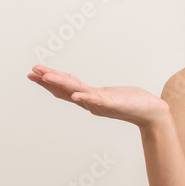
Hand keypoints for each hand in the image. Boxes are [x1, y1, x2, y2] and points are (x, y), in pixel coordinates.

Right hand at [27, 64, 168, 126]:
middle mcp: (92, 102)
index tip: (34, 73)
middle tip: (31, 72)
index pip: (65, 88)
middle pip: (65, 89)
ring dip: (61, 84)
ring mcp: (101, 103)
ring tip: (46, 77)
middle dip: (48, 80)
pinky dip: (86, 97)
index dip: (49, 81)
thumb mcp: (110, 96)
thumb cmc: (134, 103)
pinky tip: (76, 95)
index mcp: (90, 98)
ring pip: (77, 92)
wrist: (152, 113)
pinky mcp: (113, 104)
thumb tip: (84, 92)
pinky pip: (97, 100)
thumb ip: (96, 95)